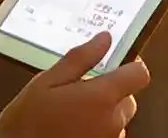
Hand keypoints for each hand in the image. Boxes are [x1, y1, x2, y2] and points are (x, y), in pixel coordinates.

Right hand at [0, 32, 150, 137]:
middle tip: (80, 90)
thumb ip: (80, 59)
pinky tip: (72, 128)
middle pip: (129, 99)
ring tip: (71, 113)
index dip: (130, 65)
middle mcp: (113, 122)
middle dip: (111, 92)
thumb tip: (105, 39)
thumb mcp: (47, 82)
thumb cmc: (28, 120)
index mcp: (102, 98)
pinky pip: (108, 136)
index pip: (139, 75)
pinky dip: (96, 130)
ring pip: (118, 120)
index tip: (113, 63)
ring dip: (102, 113)